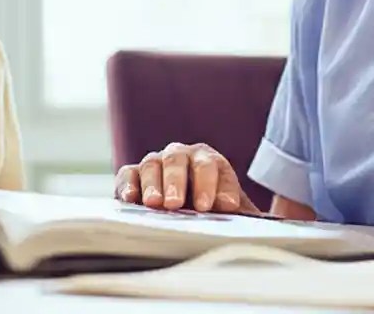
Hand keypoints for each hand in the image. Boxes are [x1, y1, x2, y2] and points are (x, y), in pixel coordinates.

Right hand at [114, 142, 255, 212]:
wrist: (190, 213)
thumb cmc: (213, 212)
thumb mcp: (232, 213)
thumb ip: (240, 213)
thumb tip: (244, 216)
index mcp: (208, 161)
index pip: (212, 166)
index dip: (214, 185)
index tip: (219, 206)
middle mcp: (181, 157)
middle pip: (177, 160)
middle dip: (177, 181)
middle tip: (176, 203)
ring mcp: (155, 164)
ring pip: (152, 165)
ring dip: (153, 184)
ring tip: (155, 204)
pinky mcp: (133, 176)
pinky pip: (128, 174)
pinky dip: (128, 184)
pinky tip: (131, 198)